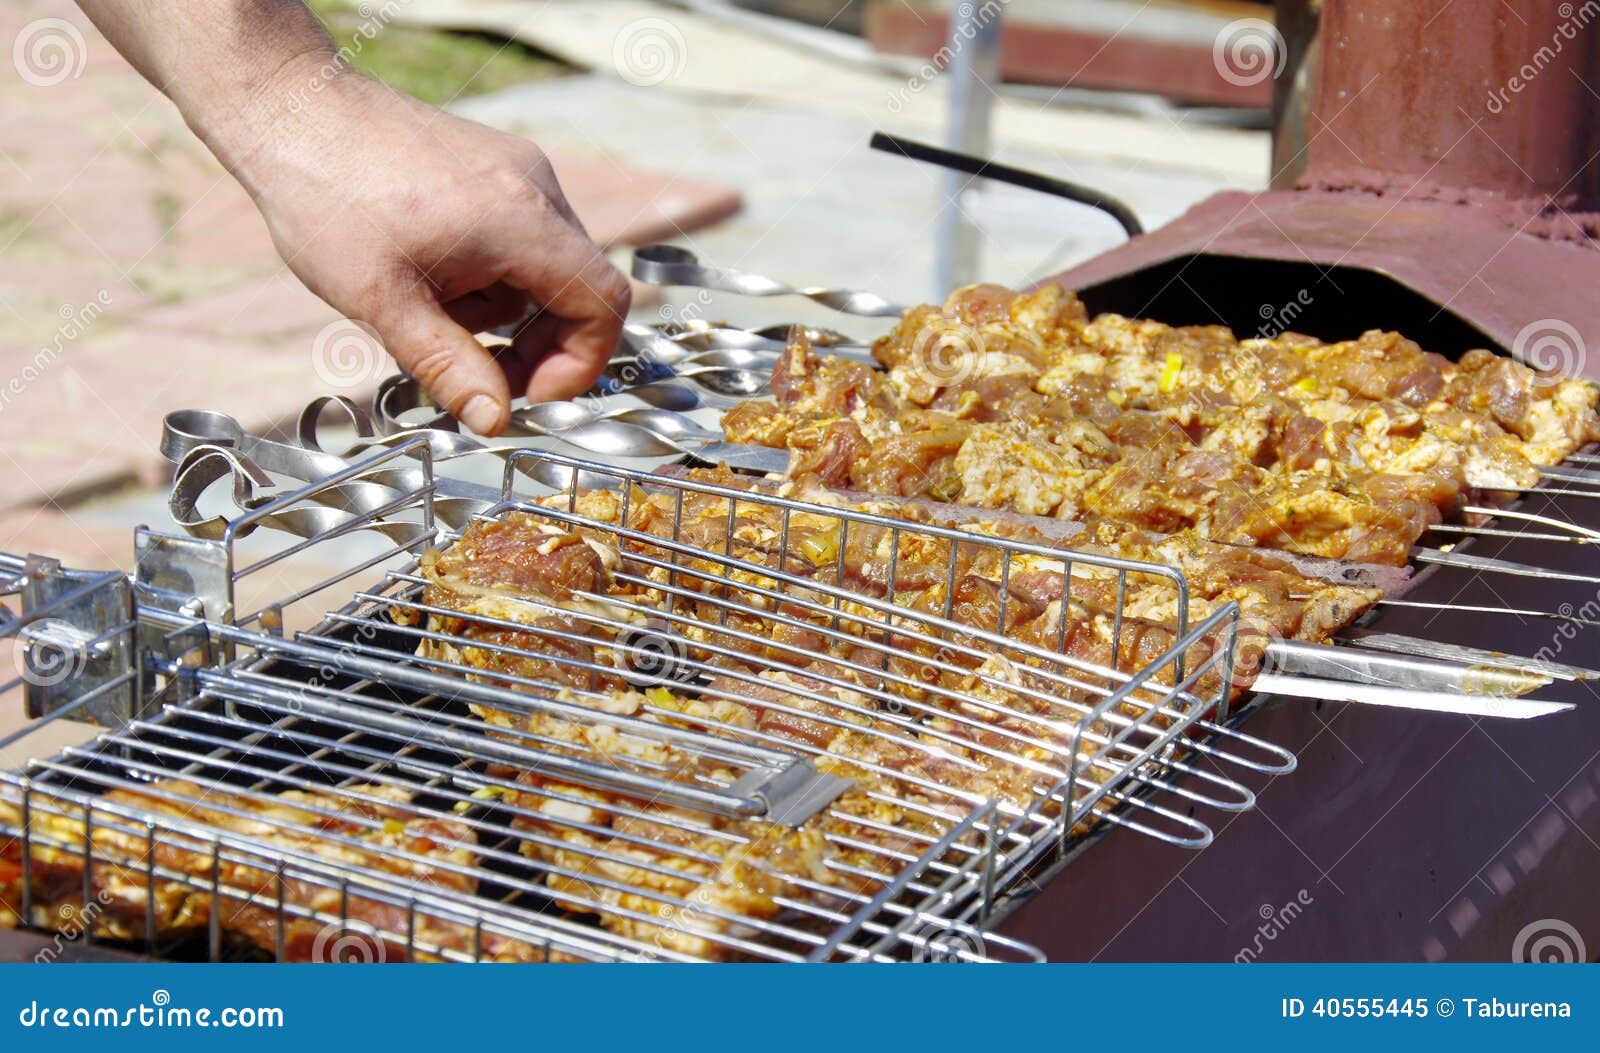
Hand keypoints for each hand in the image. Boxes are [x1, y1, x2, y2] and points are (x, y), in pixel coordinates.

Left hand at [224, 69, 629, 435]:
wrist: (291, 111)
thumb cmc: (326, 198)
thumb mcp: (383, 302)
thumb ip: (449, 367)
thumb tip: (495, 420)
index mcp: (521, 219)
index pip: (604, 302)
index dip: (581, 362)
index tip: (530, 393)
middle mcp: (535, 186)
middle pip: (578, 288)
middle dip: (537, 344)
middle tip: (480, 373)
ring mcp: (519, 170)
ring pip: (545, 269)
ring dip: (502, 310)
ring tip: (430, 308)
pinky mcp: (497, 165)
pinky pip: (521, 238)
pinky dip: (491, 274)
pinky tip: (431, 274)